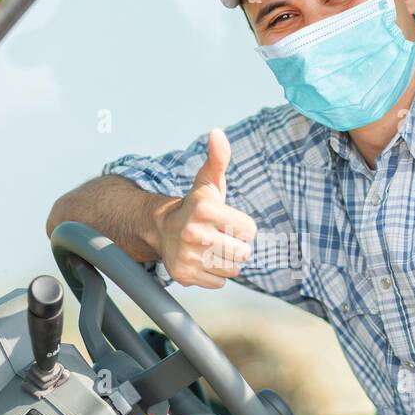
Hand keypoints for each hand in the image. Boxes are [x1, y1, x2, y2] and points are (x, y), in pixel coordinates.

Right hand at [153, 129, 256, 287]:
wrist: (163, 228)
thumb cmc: (196, 205)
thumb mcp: (209, 181)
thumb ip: (218, 157)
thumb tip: (217, 132)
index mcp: (206, 209)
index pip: (250, 231)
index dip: (243, 227)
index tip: (228, 221)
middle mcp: (194, 233)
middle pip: (243, 253)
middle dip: (237, 246)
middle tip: (221, 236)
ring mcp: (187, 256)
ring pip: (232, 269)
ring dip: (227, 261)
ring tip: (212, 248)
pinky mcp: (183, 275)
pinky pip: (219, 282)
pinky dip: (214, 274)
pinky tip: (202, 260)